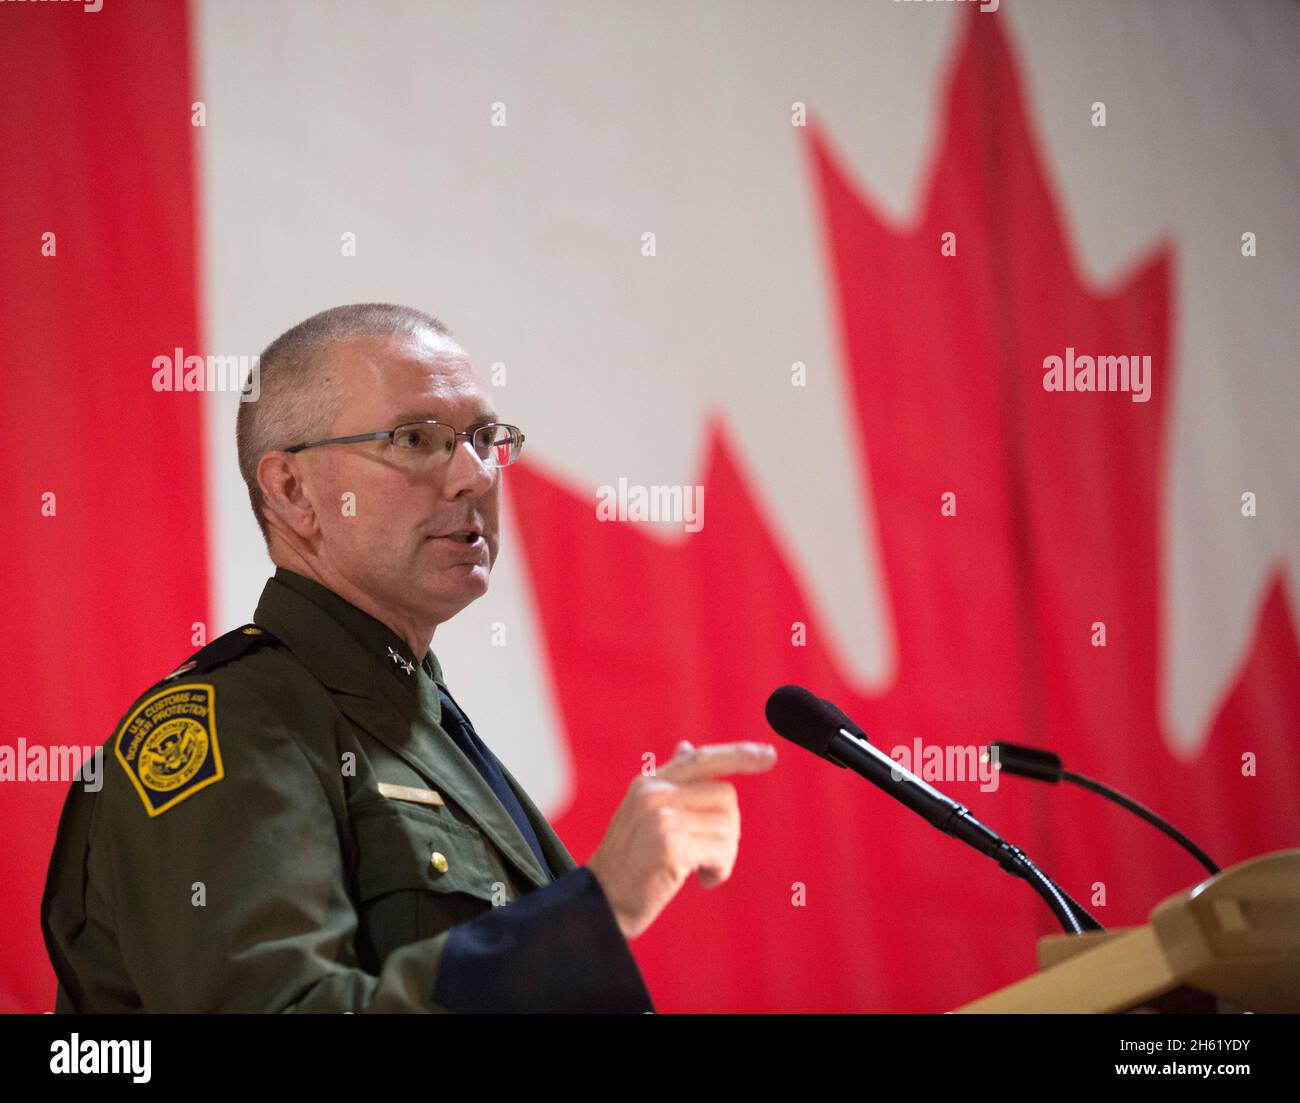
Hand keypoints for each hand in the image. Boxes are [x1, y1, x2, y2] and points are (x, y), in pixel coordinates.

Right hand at [586, 739, 776, 940]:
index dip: (739, 754)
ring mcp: (662, 819)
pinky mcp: (671, 846)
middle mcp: (655, 794)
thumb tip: (687, 746)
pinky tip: (703, 880)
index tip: (769, 755)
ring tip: (702, 869)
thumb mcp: (643, 814)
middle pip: (725, 796)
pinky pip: (722, 852)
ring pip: (728, 826)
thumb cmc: (628, 863)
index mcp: (649, 783)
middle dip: (728, 829)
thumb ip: (670, 783)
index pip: (702, 758)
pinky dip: (720, 870)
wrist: (602, 903)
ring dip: (724, 855)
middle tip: (708, 855)